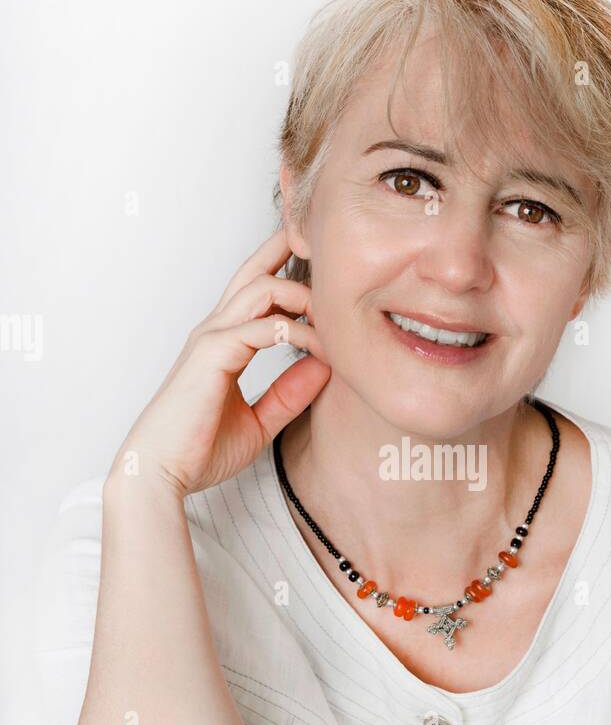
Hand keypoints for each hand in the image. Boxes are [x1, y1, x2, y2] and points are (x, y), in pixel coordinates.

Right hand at [108, 229, 330, 497]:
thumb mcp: (260, 422)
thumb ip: (290, 394)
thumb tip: (325, 368)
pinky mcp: (211, 355)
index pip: (255, 290)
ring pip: (262, 289)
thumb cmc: (200, 450)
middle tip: (331, 253)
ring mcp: (211, 339)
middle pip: (255, 271)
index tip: (322, 268)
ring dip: (303, 297)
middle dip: (290, 250)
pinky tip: (319, 347)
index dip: (284, 269)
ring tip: (334, 319)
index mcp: (224, 342)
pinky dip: (294, 332)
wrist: (162, 473)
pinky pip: (260, 327)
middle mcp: (216, 331)